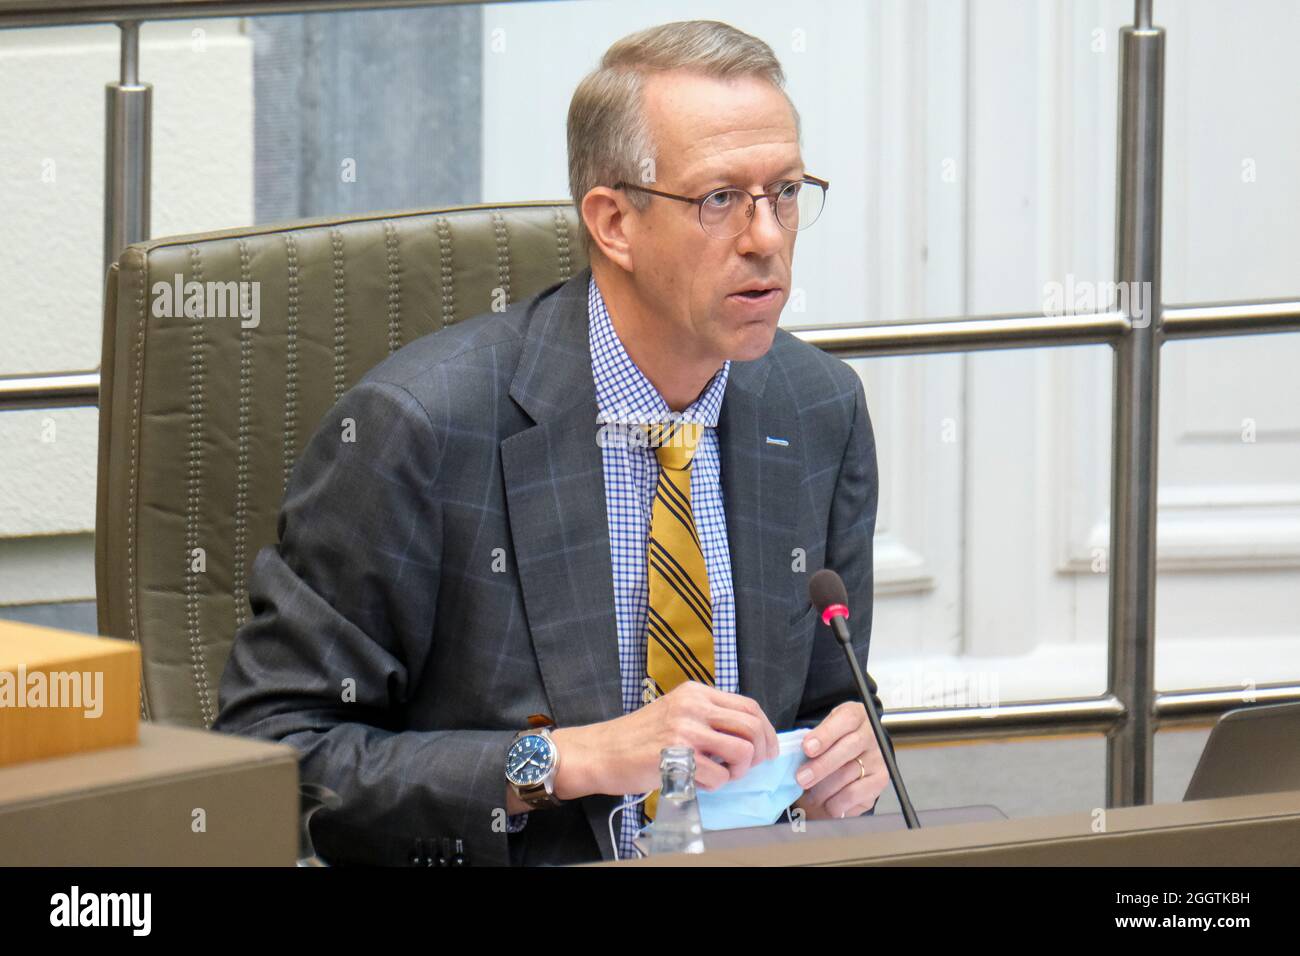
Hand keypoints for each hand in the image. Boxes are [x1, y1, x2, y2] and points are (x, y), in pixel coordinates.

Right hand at [551, 681, 778, 798]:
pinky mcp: (677, 756)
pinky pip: (718, 776)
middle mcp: (693, 706)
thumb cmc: (638, 737)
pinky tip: (699, 782)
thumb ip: (707, 717)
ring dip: (738, 771)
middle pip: (751, 726)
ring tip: (722, 775)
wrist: (601, 751)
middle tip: (748, 767)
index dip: (766, 730)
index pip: (748, 706)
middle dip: (760, 752)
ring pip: (741, 751)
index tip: (767, 749)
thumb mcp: (676, 711)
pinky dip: (716, 785)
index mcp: (696, 693)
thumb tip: (747, 736)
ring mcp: (685, 730)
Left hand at [791, 701, 888, 819]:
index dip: (825, 734)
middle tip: (801, 779)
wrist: (855, 755)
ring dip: (824, 789)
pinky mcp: (880, 780)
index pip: (846, 719)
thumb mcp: (825, 730)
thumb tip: (798, 755)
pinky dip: (836, 802)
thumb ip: (815, 738)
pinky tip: (826, 802)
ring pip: (848, 775)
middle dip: (821, 766)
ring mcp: (878, 758)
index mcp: (857, 715)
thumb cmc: (834, 742)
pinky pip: (855, 795)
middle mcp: (872, 735)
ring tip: (810, 795)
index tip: (807, 748)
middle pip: (848, 748)